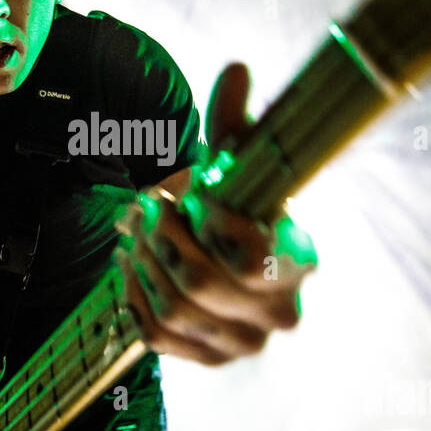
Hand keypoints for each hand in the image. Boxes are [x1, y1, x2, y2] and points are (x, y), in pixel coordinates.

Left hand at [112, 62, 317, 364]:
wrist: (225, 249)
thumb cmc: (237, 199)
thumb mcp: (238, 159)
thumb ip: (235, 121)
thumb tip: (235, 71)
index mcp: (299, 261)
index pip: (253, 257)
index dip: (211, 223)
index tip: (192, 192)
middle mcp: (279, 312)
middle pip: (201, 283)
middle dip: (163, 237)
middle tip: (146, 204)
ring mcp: (244, 343)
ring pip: (174, 308)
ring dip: (143, 260)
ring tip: (134, 228)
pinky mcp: (208, 359)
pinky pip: (157, 336)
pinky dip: (134, 293)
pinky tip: (131, 262)